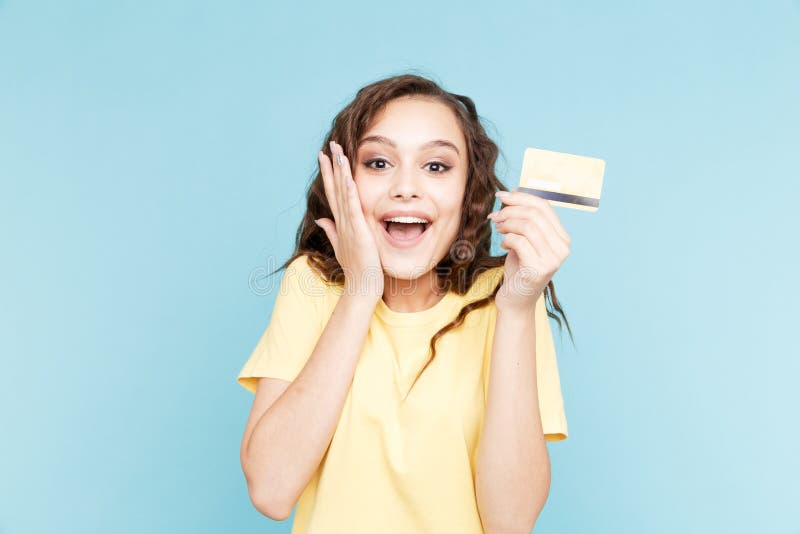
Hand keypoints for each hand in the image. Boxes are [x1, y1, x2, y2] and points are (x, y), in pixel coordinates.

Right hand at [315, 141, 382, 300]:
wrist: (362, 286)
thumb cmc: (357, 268)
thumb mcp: (343, 246)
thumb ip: (332, 231)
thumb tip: (322, 220)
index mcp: (341, 223)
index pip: (333, 193)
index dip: (329, 174)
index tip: (325, 157)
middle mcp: (342, 221)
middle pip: (334, 188)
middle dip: (331, 166)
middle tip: (328, 146)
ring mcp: (348, 225)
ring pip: (342, 192)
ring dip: (339, 172)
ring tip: (336, 152)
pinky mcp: (357, 231)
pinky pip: (352, 207)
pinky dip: (349, 191)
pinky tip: (347, 176)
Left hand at [487, 187, 570, 312]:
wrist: (516, 300)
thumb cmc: (519, 269)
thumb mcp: (525, 240)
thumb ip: (525, 220)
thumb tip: (514, 192)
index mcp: (562, 238)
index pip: (545, 207)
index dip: (522, 197)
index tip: (503, 195)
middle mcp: (563, 248)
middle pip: (535, 214)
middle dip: (511, 209)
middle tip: (495, 215)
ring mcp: (553, 259)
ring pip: (527, 226)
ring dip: (507, 223)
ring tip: (498, 228)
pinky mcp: (539, 268)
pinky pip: (520, 242)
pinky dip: (507, 239)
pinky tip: (503, 244)